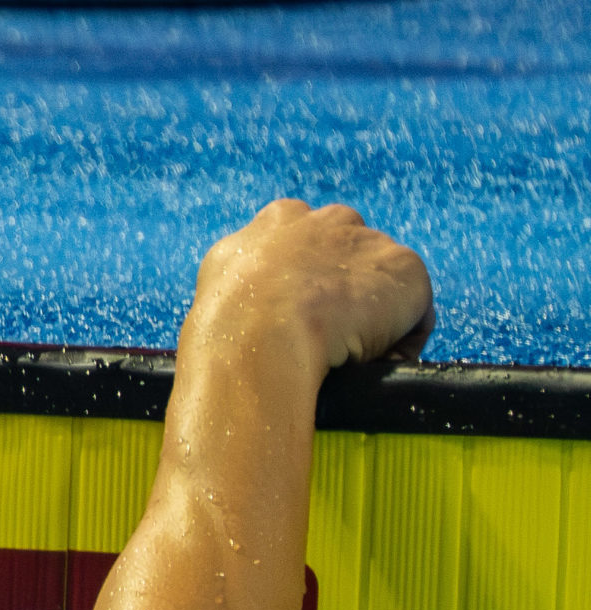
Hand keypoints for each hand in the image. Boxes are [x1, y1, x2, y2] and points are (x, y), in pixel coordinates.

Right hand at [188, 199, 434, 375]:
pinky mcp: (405, 270)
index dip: (302, 281)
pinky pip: (412, 318)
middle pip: (349, 256)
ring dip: (371, 320)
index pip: (302, 241)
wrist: (257, 336)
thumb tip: (256, 316)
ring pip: (379, 289)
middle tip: (324, 339)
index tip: (295, 315)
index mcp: (276, 222)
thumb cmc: (226, 330)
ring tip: (345, 360)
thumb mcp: (216, 292)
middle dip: (342, 292)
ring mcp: (370, 243)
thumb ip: (242, 286)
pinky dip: (397, 347)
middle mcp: (327, 221)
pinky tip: (367, 368)